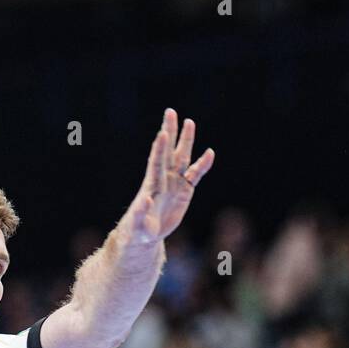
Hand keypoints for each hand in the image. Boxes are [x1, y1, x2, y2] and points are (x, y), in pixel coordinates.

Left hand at [121, 108, 214, 247]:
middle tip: (170, 112)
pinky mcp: (184, 190)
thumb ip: (141, 214)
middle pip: (168, 151)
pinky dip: (202, 164)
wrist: (146, 235)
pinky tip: (210, 153)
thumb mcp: (139, 227)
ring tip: (189, 122)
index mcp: (152, 186)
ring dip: (186, 141)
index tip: (162, 133)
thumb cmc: (139, 231)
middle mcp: (164, 179)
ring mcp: (174, 182)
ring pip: (182, 157)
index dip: (160, 149)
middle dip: (170, 132)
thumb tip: (145, 200)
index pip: (156, 163)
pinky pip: (195, 174)